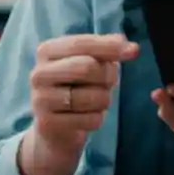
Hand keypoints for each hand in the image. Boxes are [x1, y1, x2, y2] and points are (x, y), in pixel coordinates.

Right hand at [18, 34, 139, 174]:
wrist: (55, 131)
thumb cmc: (75, 89)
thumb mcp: (89, 64)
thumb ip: (107, 51)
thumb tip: (131, 47)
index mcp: (47, 51)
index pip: (81, 43)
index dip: (110, 47)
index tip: (134, 51)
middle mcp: (39, 73)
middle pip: (87, 67)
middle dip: (107, 76)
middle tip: (110, 83)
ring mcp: (40, 99)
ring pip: (92, 96)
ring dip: (104, 100)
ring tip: (97, 101)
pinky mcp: (47, 124)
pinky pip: (90, 119)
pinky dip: (98, 119)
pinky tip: (88, 117)